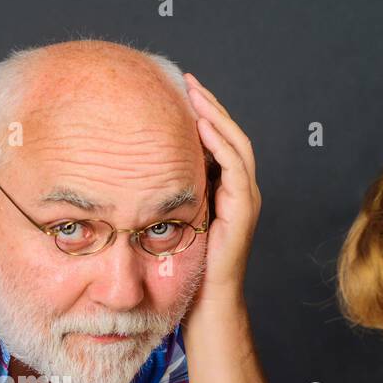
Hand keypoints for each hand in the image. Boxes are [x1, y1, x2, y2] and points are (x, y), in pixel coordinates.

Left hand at [182, 73, 259, 310]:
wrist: (206, 301)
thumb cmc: (186, 266)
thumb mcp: (174, 219)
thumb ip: (169, 193)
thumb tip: (136, 172)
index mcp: (225, 190)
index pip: (219, 141)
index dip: (205, 114)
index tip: (182, 91)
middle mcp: (240, 190)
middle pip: (231, 135)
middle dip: (211, 106)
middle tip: (188, 82)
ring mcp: (245, 200)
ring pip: (237, 145)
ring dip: (217, 117)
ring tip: (196, 95)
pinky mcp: (243, 211)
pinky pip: (236, 168)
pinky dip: (221, 145)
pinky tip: (203, 128)